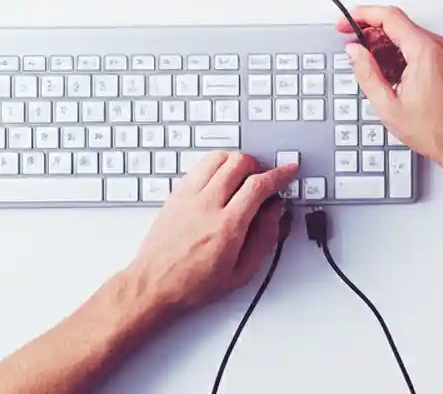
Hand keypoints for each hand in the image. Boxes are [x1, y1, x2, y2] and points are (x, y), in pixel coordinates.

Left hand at [126, 151, 297, 312]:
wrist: (154, 284)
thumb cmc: (193, 284)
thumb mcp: (241, 273)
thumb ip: (265, 239)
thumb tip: (275, 212)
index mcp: (227, 227)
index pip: (259, 186)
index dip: (279, 174)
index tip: (288, 170)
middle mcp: (207, 206)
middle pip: (239, 163)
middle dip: (259, 166)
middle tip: (263, 180)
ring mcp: (189, 197)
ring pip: (219, 158)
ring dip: (237, 161)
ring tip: (242, 177)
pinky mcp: (176, 193)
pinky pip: (200, 165)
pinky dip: (216, 166)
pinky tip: (220, 180)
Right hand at [338, 6, 442, 166]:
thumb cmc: (437, 131)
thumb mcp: (388, 106)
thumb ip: (366, 73)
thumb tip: (354, 51)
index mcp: (425, 51)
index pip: (390, 17)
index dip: (363, 15)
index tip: (347, 21)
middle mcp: (439, 46)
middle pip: (398, 23)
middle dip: (371, 31)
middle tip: (352, 44)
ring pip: (407, 35)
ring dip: (384, 44)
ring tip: (368, 65)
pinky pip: (418, 46)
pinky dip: (399, 53)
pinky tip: (388, 72)